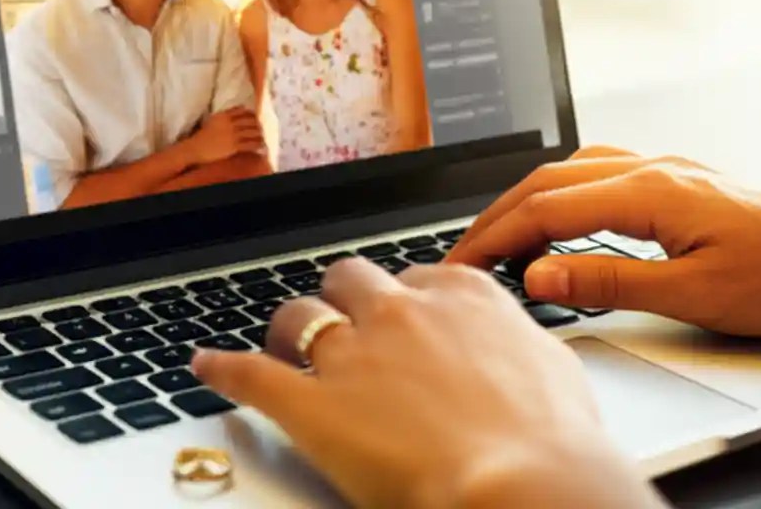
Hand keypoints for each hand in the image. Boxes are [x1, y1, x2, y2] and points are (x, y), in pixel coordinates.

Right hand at [186, 107, 263, 164]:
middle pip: (250, 121)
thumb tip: (241, 107)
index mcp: (224, 116)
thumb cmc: (203, 135)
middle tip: (262, 128)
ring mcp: (232, 135)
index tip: (256, 118)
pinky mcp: (234, 146)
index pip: (243, 111)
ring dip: (260, 135)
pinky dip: (258, 145)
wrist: (195, 149)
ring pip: (252, 132)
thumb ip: (226, 114)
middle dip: (258, 124)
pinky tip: (262, 146)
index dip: (252, 114)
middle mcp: (229, 124)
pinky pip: (250, 144)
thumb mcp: (213, 120)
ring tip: (263, 137)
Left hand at [191, 259, 661, 508]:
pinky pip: (251, 374)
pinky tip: (206, 366)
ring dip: (287, 331)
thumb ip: (513, 343)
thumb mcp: (550, 369)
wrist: (530, 483)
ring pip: (298, 317)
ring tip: (280, 345)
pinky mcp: (314, 406)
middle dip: (340, 301)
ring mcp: (355, 355)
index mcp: (462, 295)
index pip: (413, 277)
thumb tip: (509, 346)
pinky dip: (222, 369)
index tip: (398, 318)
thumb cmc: (554, 440)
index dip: (400, 302)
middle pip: (348, 281)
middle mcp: (403, 312)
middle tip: (340, 327)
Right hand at [447, 146, 760, 335]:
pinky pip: (605, 173)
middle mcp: (656, 169)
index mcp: (652, 191)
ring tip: (505, 237)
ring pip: (576, 170)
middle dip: (501, 214)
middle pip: (552, 180)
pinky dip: (567, 192)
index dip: (496, 236)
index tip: (463, 262)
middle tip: (467, 252)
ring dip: (532, 199)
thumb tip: (539, 276)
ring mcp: (672, 170)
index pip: (547, 208)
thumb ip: (607, 282)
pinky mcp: (684, 183)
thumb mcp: (692, 295)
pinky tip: (565, 214)